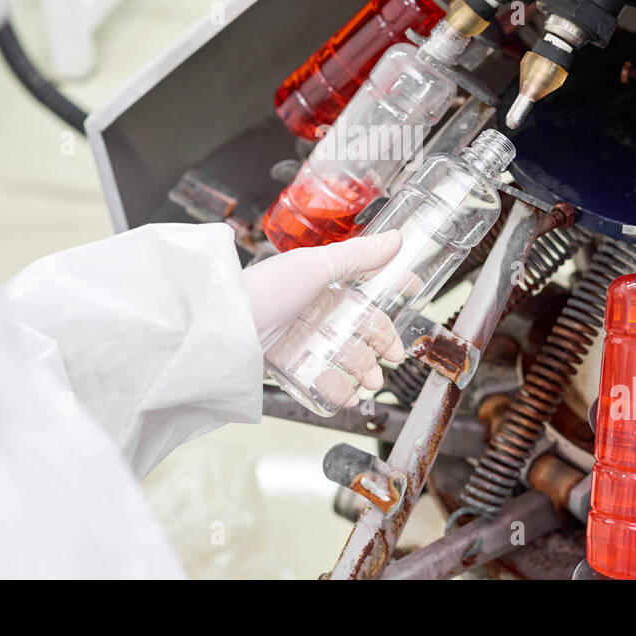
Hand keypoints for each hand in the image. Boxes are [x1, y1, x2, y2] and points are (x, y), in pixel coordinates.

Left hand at [243, 232, 406, 397]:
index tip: (414, 298)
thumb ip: (358, 256)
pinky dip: (337, 389)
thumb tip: (396, 239)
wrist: (222, 330)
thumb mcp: (316, 265)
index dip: (390, 294)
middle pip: (360, 328)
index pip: (365, 288)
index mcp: (322, 282)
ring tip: (369, 382)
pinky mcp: (288, 364)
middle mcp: (314, 309)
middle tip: (392, 358)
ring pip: (344, 356)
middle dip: (380, 344)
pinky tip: (346, 396)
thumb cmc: (266, 290)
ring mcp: (302, 337)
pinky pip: (320, 379)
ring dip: (362, 370)